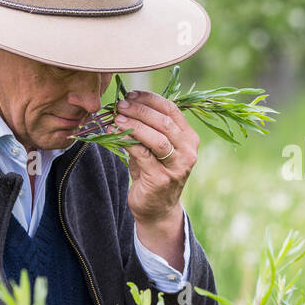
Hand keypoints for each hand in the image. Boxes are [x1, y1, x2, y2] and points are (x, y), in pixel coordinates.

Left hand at [110, 89, 197, 267]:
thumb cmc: (154, 172)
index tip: (131, 95)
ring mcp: (177, 167)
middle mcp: (188, 151)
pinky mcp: (161, 179)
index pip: (172, 110)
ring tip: (116, 118)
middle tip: (120, 105)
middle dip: (140, 110)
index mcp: (190, 138)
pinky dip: (127, 141)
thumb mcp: (155, 147)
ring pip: (157, 138)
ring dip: (134, 125)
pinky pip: (142, 154)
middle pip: (165, 122)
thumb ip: (148, 127)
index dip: (151, 99)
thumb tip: (126, 103)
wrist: (157, 209)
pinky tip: (114, 134)